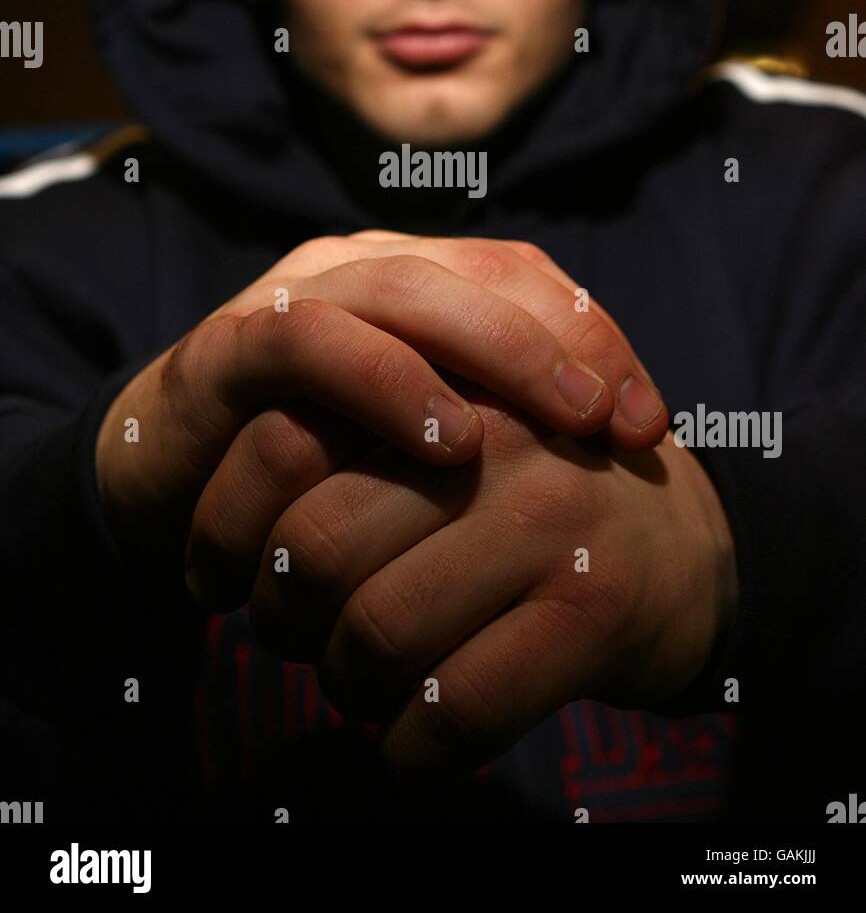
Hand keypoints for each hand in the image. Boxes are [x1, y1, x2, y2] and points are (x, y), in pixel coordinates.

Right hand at [96, 233, 666, 572]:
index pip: (524, 280)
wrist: (167, 489)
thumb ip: (491, 424)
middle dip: (566, 341)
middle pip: (482, 271)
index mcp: (415, 281)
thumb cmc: (314, 469)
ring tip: (567, 422)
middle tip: (622, 422)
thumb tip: (611, 453)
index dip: (597, 340)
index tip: (649, 426)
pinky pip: (315, 341)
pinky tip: (450, 442)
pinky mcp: (231, 343)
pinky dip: (389, 382)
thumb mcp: (415, 446)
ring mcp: (295, 296)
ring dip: (498, 352)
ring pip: (409, 288)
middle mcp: (359, 268)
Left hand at [197, 393, 736, 779]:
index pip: (286, 443)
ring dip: (345, 688)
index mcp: (444, 379)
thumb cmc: (535, 498)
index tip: (216, 573)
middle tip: (288, 639)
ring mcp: (550, 520)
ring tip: (358, 684)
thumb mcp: (451, 434)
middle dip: (278, 619)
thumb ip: (361, 433)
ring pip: (378, 630)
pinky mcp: (594, 612)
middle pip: (316, 547)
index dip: (226, 524)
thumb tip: (223, 508)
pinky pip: (456, 705)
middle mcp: (495, 437)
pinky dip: (412, 748)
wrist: (689, 549)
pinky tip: (413, 742)